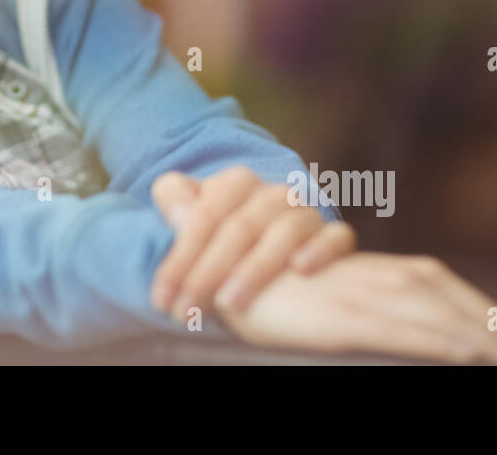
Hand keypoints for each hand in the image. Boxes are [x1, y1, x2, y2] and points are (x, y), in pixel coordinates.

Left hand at [149, 166, 355, 319]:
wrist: (279, 261)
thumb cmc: (227, 248)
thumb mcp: (199, 230)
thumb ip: (181, 211)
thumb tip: (174, 211)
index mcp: (235, 184)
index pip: (204, 214)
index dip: (179, 256)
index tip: (161, 298)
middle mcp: (271, 193)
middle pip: (239, 227)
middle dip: (206, 273)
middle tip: (185, 312)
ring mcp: (305, 212)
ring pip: (285, 231)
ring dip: (255, 268)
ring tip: (228, 304)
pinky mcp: (334, 235)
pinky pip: (335, 237)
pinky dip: (319, 249)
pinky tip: (300, 269)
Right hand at [216, 251, 496, 363]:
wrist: (221, 268)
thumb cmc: (271, 289)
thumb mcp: (324, 296)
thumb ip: (361, 303)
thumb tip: (401, 323)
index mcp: (374, 272)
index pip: (444, 288)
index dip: (485, 316)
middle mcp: (376, 277)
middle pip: (454, 299)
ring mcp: (362, 294)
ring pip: (439, 313)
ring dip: (484, 338)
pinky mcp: (345, 316)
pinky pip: (403, 330)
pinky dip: (441, 341)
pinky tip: (470, 355)